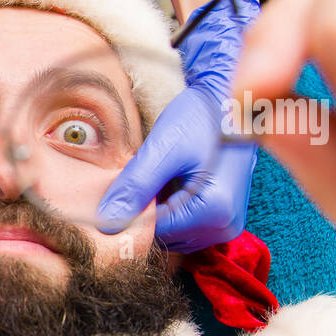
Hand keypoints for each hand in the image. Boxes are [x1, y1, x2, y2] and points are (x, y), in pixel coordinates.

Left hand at [97, 0, 260, 252]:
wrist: (229, 99)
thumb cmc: (198, 117)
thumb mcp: (162, 149)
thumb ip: (134, 188)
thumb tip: (107, 226)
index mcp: (214, 212)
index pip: (155, 233)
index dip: (133, 212)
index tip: (125, 185)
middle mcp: (226, 227)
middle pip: (166, 236)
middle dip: (148, 211)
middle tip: (148, 175)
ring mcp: (228, 224)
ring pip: (174, 232)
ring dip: (160, 210)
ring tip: (163, 176)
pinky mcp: (224, 217)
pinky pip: (187, 224)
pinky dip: (173, 208)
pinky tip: (173, 182)